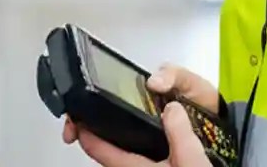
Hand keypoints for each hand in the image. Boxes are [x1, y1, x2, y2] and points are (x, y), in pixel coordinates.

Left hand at [61, 64, 219, 145]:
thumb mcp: (192, 158)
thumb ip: (180, 131)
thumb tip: (169, 107)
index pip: (97, 149)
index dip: (83, 130)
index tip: (75, 116)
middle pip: (104, 152)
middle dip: (95, 133)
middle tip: (85, 117)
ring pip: (119, 155)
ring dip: (112, 139)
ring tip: (109, 118)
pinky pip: (133, 156)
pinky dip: (130, 142)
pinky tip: (140, 132)